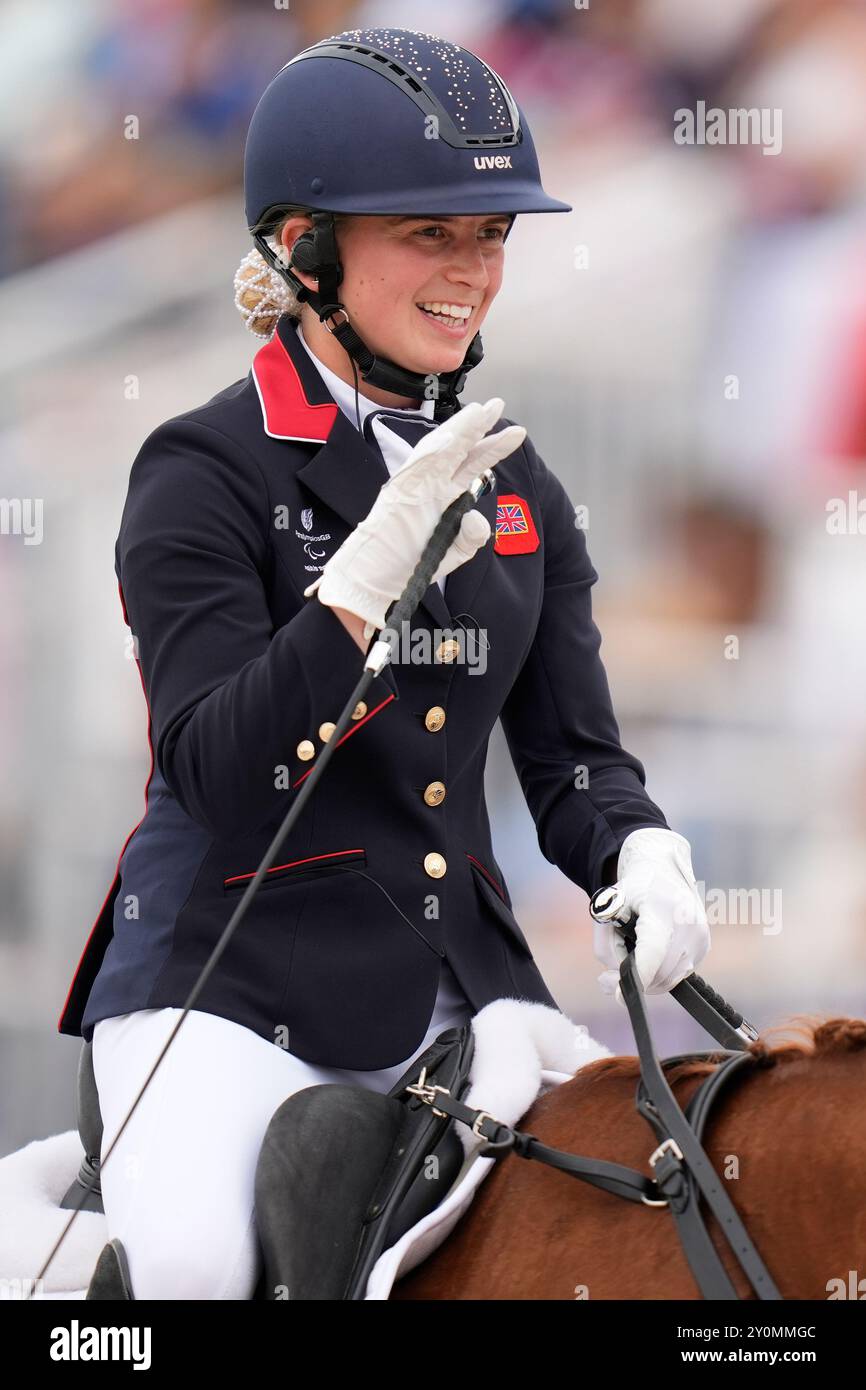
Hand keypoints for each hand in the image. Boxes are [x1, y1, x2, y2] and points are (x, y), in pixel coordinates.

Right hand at [303, 398, 525, 630]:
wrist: (377, 581)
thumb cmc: (411, 565)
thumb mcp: (452, 552)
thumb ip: (471, 536)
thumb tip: (480, 519)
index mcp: (444, 495)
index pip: (472, 464)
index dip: (493, 447)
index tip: (516, 432)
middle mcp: (431, 485)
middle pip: (458, 449)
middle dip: (479, 427)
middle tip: (498, 404)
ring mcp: (413, 487)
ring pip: (437, 450)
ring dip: (457, 430)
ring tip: (478, 412)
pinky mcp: (397, 494)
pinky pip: (416, 468)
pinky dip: (431, 452)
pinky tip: (450, 437)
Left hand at [594, 828, 709, 1004]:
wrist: (663, 868)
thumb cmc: (631, 891)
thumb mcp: (606, 912)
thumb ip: (605, 949)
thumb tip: (613, 985)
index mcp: (663, 906)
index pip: (653, 950)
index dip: (638, 976)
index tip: (618, 993)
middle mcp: (689, 922)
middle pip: (659, 972)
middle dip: (633, 978)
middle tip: (610, 974)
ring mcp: (700, 936)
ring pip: (668, 979)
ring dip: (646, 977)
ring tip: (630, 955)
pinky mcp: (704, 946)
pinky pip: (677, 974)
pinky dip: (659, 971)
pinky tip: (649, 952)